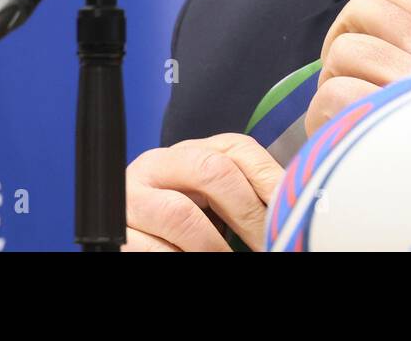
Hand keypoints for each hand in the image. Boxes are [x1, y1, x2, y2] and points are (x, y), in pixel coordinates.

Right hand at [124, 133, 283, 251]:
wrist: (138, 236)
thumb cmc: (185, 220)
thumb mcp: (214, 199)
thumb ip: (245, 193)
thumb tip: (291, 204)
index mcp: (191, 151)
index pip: (239, 149)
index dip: (270, 180)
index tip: (292, 209)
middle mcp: (158, 164)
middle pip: (213, 172)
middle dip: (248, 213)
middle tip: (267, 242)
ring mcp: (133, 197)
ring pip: (182, 214)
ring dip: (214, 245)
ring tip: (229, 257)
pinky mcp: (118, 232)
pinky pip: (154, 248)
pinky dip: (181, 258)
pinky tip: (194, 260)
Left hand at [307, 0, 410, 133]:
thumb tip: (367, 32)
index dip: (357, 17)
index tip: (358, 46)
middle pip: (357, 19)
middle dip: (338, 52)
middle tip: (348, 86)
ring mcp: (409, 92)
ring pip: (340, 58)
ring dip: (330, 90)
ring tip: (349, 119)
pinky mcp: (381, 124)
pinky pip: (330, 97)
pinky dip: (323, 121)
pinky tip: (344, 140)